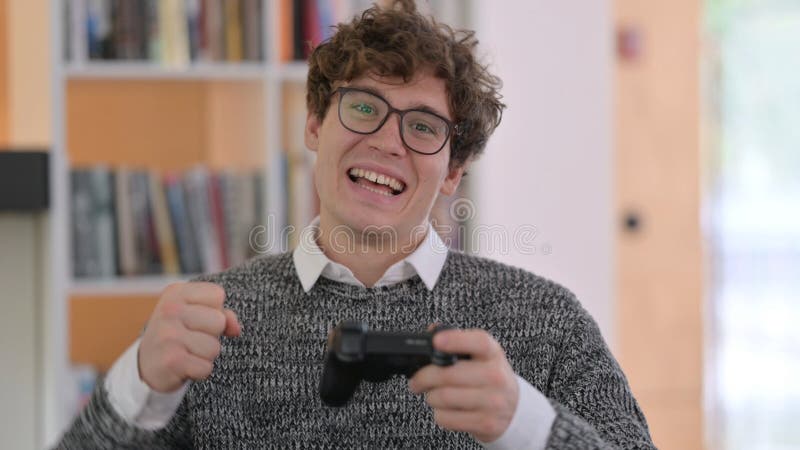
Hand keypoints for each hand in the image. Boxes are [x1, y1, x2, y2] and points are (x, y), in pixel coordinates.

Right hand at [138, 282, 241, 392]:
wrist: (147, 363)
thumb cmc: (179, 332)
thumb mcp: (196, 313)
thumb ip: (222, 313)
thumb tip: (236, 329)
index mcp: (176, 292)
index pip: (217, 295)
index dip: (214, 310)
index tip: (196, 318)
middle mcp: (169, 310)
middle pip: (219, 321)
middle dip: (212, 334)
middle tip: (192, 338)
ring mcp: (168, 335)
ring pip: (214, 347)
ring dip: (206, 355)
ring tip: (187, 352)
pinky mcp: (171, 360)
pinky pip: (206, 368)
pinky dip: (200, 371)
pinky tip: (184, 366)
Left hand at [409, 328, 518, 442]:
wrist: (513, 406)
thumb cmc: (489, 376)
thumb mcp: (481, 354)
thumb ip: (457, 340)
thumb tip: (431, 331)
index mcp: (493, 353)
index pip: (478, 342)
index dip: (456, 340)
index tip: (436, 341)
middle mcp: (496, 376)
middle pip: (448, 374)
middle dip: (423, 378)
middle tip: (416, 381)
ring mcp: (493, 401)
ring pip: (444, 397)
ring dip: (431, 397)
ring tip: (433, 395)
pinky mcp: (486, 423)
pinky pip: (448, 419)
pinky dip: (439, 414)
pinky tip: (445, 409)